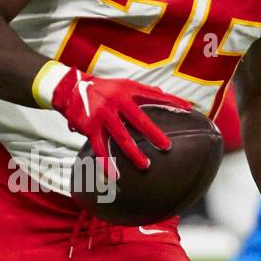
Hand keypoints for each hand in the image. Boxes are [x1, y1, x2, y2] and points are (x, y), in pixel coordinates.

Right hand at [51, 67, 191, 172]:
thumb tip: (163, 93)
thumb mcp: (122, 84)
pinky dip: (106, 163)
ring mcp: (103, 115)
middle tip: (167, 146)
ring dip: (133, 152)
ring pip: (121, 137)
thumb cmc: (102, 88)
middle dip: (154, 134)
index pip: (154, 95)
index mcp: (128, 90)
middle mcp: (117, 102)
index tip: (189, 109)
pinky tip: (113, 176)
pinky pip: (100, 148)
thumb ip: (142, 90)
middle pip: (139, 120)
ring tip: (145, 165)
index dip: (172, 102)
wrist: (71, 88)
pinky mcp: (90, 127)